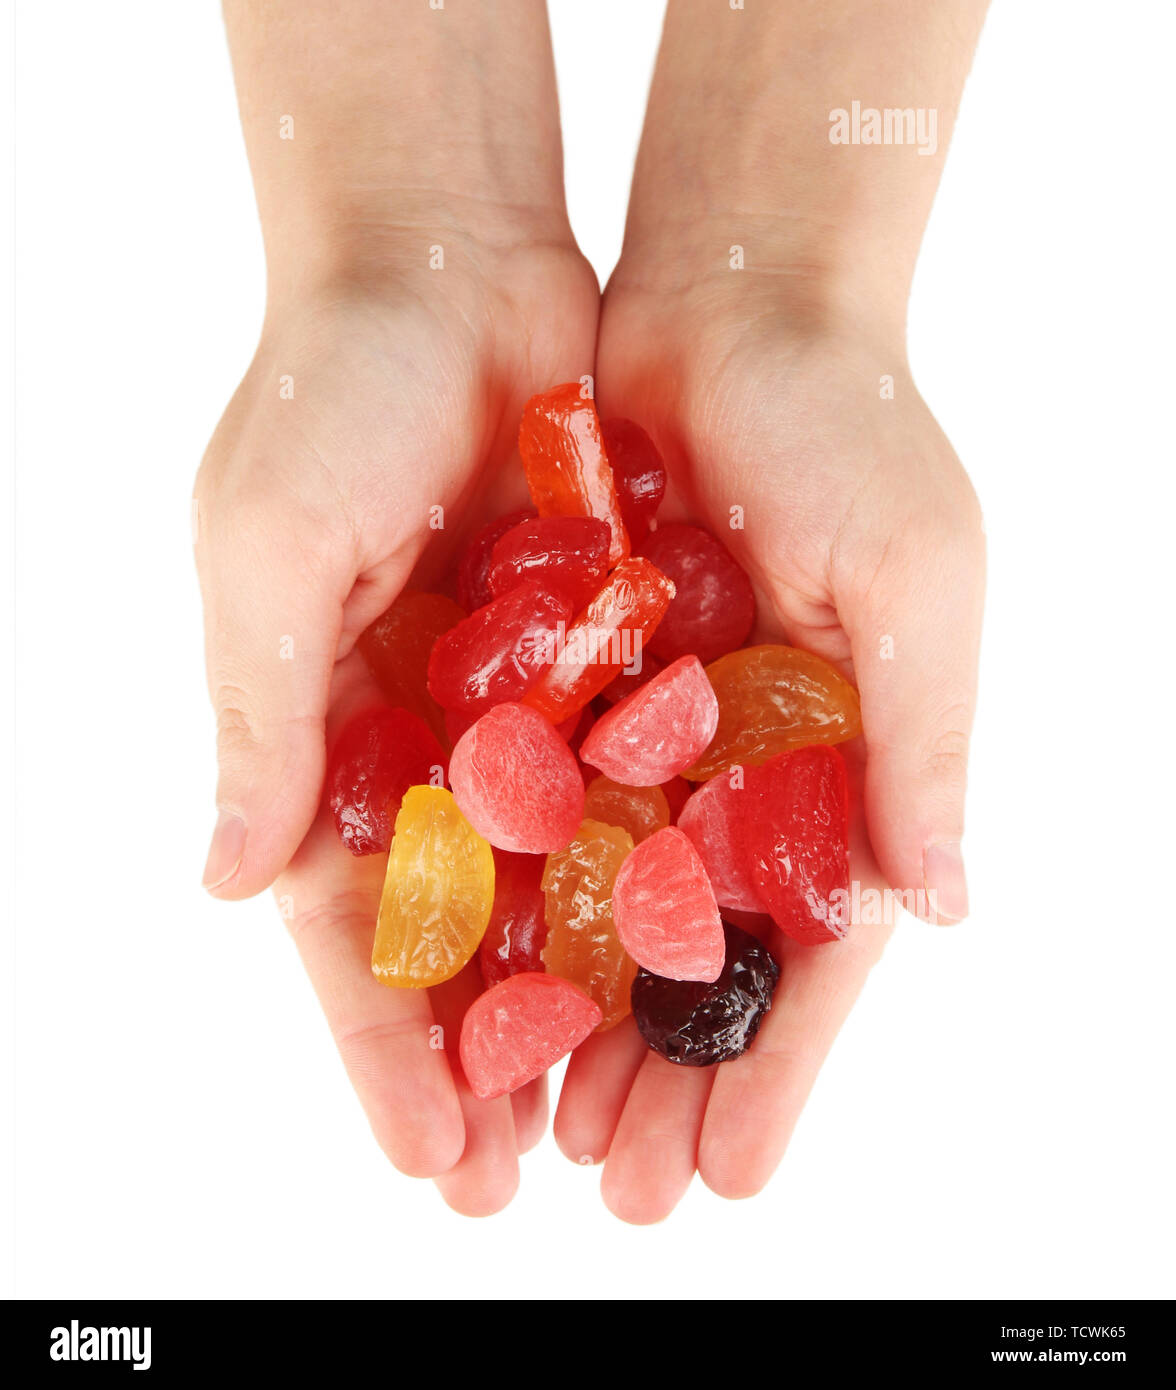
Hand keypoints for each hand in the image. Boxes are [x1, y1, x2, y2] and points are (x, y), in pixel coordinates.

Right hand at [194, 233, 597, 1213]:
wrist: (445, 267)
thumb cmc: (323, 399)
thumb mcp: (263, 560)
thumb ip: (258, 724)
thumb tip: (227, 885)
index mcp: (327, 744)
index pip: (351, 931)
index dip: (380, 1051)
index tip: (428, 1160)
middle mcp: (429, 746)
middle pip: (463, 939)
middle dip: (488, 1063)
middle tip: (527, 1188)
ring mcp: (526, 707)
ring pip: (560, 885)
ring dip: (585, 1000)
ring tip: (622, 1117)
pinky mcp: (609, 652)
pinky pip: (641, 777)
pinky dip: (663, 864)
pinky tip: (701, 960)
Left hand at [551, 263, 984, 1221]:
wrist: (735, 304)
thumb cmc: (858, 430)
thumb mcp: (918, 581)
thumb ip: (924, 744)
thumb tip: (948, 906)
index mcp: (838, 768)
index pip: (812, 954)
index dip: (777, 1072)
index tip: (731, 1180)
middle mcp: (738, 768)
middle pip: (694, 959)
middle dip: (661, 1081)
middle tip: (618, 1197)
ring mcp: (647, 730)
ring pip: (601, 910)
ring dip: (573, 1026)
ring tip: (535, 1142)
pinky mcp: (565, 678)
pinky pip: (527, 810)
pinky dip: (502, 899)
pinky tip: (469, 993)